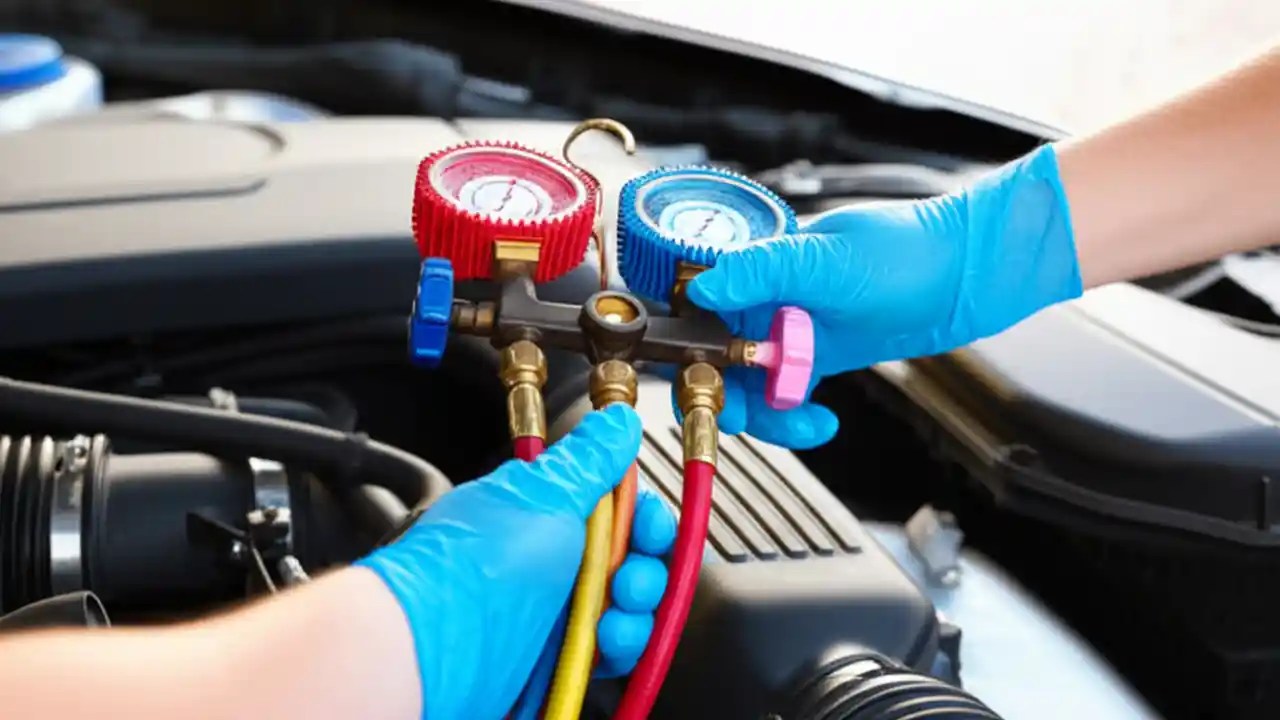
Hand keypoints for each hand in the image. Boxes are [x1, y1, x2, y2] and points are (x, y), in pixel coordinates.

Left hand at [356, 405, 672, 719]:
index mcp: (544, 512)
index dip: (643, 515)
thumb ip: (592, 458)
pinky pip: (608, 652)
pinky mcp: (553, 661)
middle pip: (628, 558)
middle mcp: (549, 560)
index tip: (649, 524)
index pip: (616, 506)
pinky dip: (619, 647)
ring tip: (616, 613)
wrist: (430, 650)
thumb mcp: (545, 495)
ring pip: (624, 607)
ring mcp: (551, 612)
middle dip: (645, 564)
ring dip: (637, 610)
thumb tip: (618, 420)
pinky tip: (607, 641)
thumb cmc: (474, 568)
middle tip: (630, 575)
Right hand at [687, 144, 1082, 449]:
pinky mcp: (812, 355)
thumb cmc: (908, 253)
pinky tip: (819, 421)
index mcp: (756, 264)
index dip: (685, 348)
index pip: (694, 307)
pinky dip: (793, 417)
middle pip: (713, 356)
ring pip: (747, 385)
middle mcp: (764, 297)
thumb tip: (704, 285)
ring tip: (801, 423)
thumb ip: (763, 271)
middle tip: (741, 417)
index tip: (698, 379)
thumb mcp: (829, 261)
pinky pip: (782, 395)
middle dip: (723, 394)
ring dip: (764, 414)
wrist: (967, 277)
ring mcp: (788, 329)